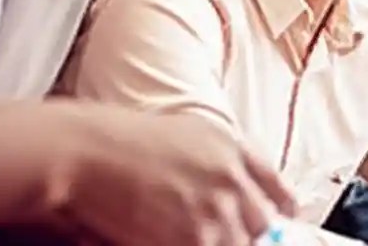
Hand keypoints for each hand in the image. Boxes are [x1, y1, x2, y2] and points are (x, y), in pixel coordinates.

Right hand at [48, 106, 295, 245]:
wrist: (86, 152)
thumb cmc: (120, 141)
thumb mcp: (184, 134)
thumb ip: (217, 163)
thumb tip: (236, 191)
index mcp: (234, 148)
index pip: (278, 190)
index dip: (281, 209)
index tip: (279, 220)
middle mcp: (232, 179)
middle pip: (263, 226)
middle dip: (246, 236)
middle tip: (220, 234)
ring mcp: (215, 211)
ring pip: (239, 245)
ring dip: (221, 242)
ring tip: (189, 234)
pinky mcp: (194, 238)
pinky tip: (168, 238)